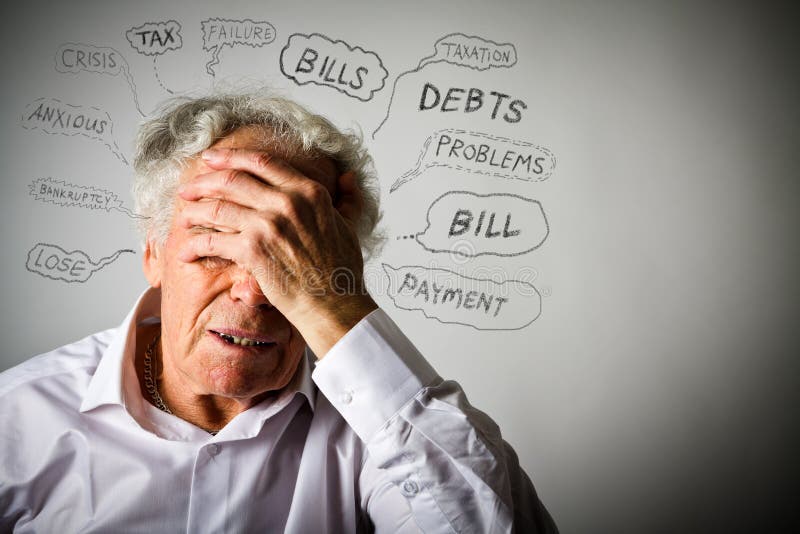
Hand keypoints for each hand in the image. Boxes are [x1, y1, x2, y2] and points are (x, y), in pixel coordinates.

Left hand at [176, 147, 377, 357]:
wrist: (334, 303)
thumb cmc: (341, 270)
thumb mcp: (348, 225)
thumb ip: (347, 198)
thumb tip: (348, 177)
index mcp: (308, 191)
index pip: (262, 162)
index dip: (231, 157)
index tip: (211, 159)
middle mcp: (287, 202)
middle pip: (232, 180)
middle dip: (203, 182)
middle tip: (187, 189)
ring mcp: (268, 224)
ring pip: (217, 208)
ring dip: (194, 212)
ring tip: (183, 218)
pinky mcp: (252, 250)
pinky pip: (213, 241)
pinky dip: (195, 245)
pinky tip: (187, 251)